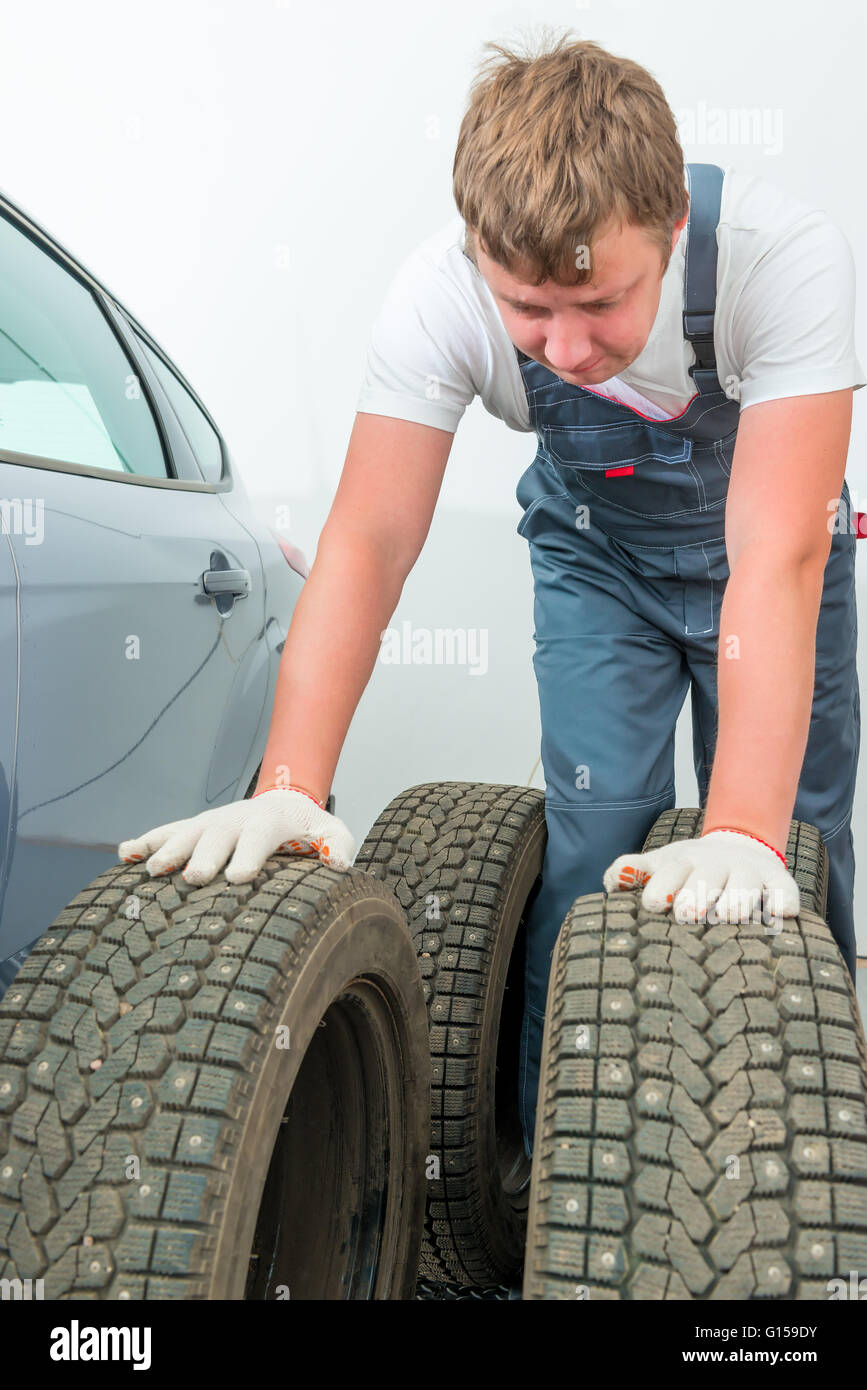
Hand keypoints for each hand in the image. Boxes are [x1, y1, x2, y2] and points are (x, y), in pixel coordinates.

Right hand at [117, 789, 355, 885]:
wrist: (282, 802)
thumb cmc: (307, 827)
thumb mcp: (330, 832)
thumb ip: (337, 844)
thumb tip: (339, 863)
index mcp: (269, 821)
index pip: (259, 836)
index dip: (248, 855)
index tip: (237, 878)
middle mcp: (235, 819)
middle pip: (217, 836)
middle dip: (204, 856)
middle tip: (193, 879)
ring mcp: (211, 823)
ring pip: (186, 833)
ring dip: (168, 850)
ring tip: (152, 871)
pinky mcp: (194, 828)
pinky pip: (166, 832)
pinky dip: (146, 841)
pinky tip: (125, 854)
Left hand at [602, 829, 798, 924]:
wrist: (738, 848)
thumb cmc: (690, 868)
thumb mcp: (660, 864)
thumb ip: (632, 870)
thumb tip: (611, 882)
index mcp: (684, 862)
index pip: (671, 872)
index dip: (663, 887)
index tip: (654, 904)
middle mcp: (717, 866)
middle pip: (707, 880)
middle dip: (697, 896)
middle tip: (688, 914)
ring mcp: (749, 873)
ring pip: (746, 887)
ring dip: (737, 901)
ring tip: (729, 916)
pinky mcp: (778, 882)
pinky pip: (785, 892)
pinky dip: (783, 902)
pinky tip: (778, 914)